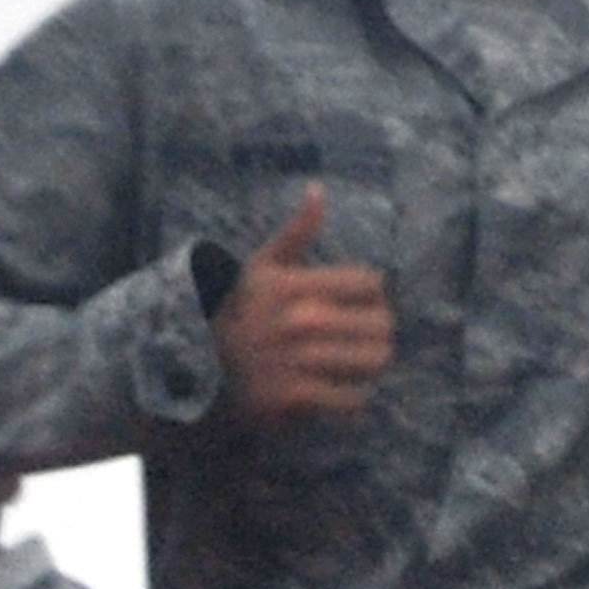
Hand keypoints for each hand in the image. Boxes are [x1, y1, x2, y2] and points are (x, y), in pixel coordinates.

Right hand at [212, 185, 392, 424]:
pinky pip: (352, 399)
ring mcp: (297, 360)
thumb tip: (318, 189)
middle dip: (379, 333)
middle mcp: (297, 320)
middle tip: (365, 339)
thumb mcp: (262, 268)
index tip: (360, 305)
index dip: (374, 295)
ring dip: (369, 366)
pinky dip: (353, 398)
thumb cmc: (242, 314)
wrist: (207, 374)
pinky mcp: (295, 397)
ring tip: (354, 364)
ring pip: (372, 361)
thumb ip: (296, 232)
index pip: (371, 283)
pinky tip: (339, 391)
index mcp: (294, 285)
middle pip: (381, 324)